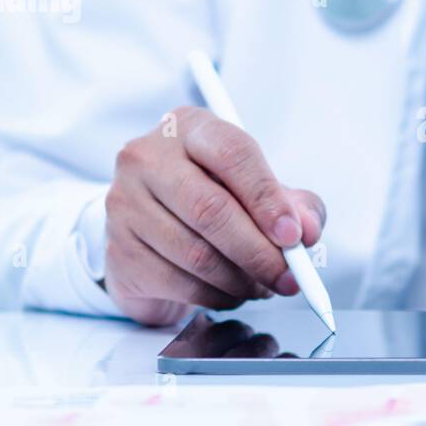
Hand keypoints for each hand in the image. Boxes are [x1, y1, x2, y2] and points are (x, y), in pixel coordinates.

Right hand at [103, 106, 325, 324]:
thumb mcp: (260, 191)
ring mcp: (125, 203)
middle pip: (211, 209)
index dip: (268, 199)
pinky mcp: (118, 250)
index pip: (233, 154)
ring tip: (262, 286)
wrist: (151, 229)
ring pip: (196, 254)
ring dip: (241, 281)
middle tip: (289, 277)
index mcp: (190, 128)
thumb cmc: (214, 199)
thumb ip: (295, 205)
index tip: (294, 236)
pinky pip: (178, 283)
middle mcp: (147, 158)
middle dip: (260, 252)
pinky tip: (230, 293)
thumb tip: (307, 230)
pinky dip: (216, 297)